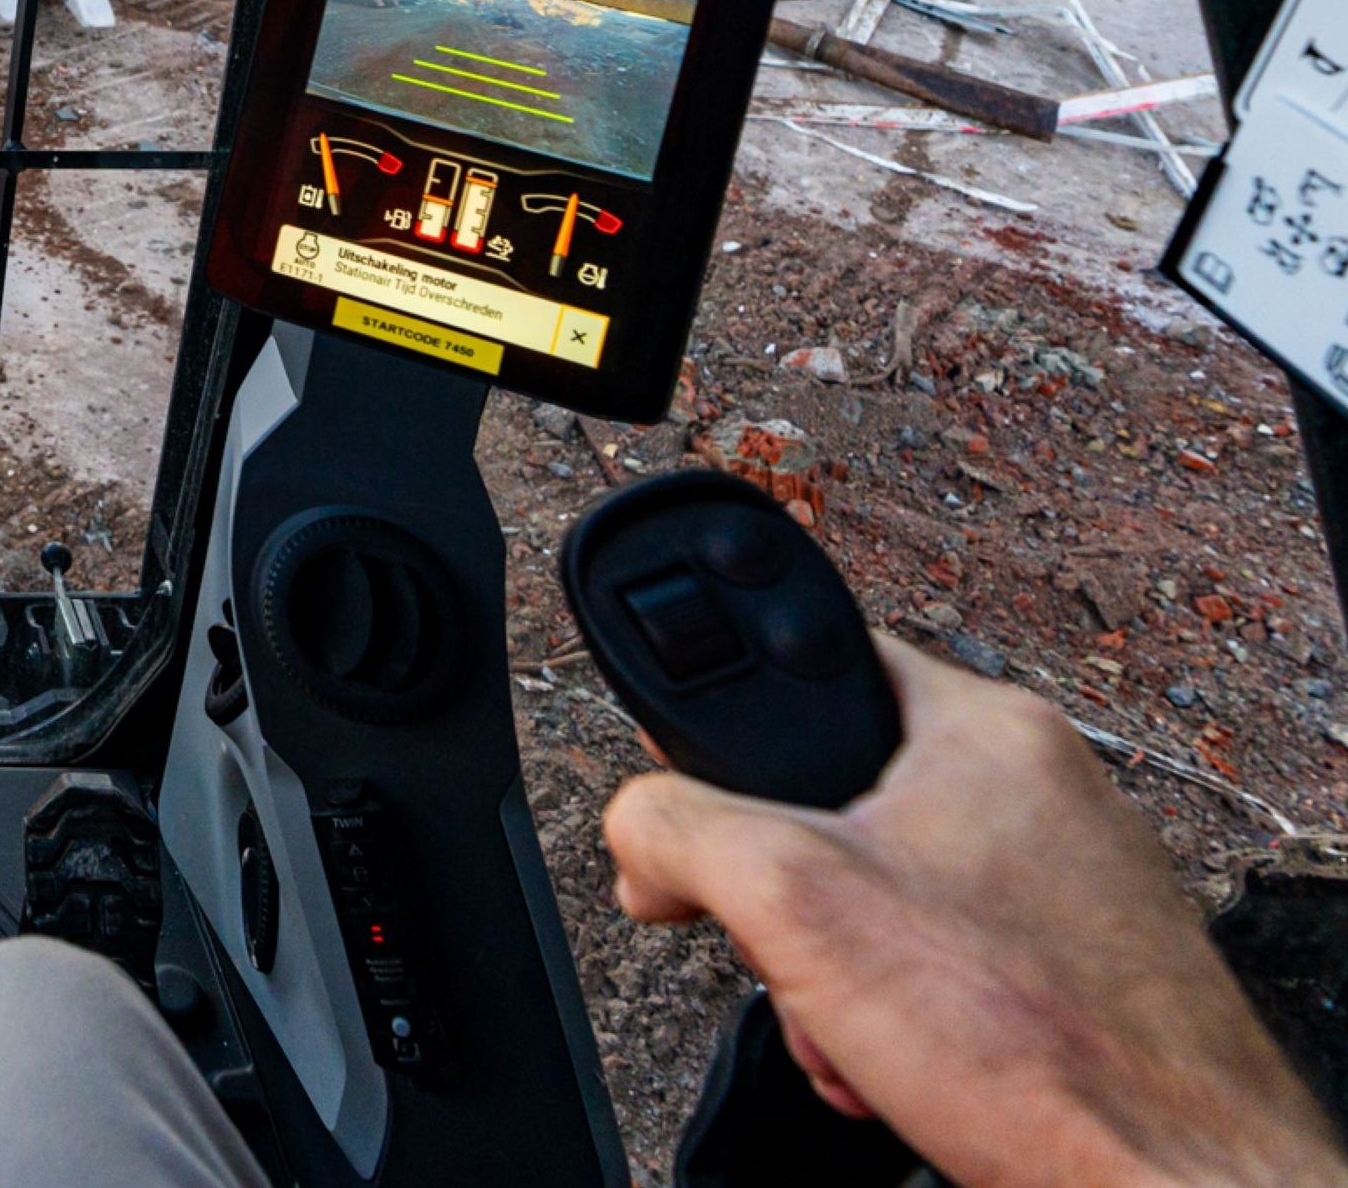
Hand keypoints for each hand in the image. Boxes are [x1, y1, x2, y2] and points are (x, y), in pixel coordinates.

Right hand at [603, 635, 1347, 1187]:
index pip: (819, 665)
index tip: (699, 795)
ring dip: (840, 980)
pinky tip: (903, 1069)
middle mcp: (1042, 793)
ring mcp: (1069, 885)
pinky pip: (947, 971)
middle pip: (840, 805)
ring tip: (856, 1032)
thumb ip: (681, 827)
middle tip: (792, 956)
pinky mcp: (1078, 970)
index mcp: (985, 732)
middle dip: (790, 905)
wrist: (1163, 1183)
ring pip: (888, 903)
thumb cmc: (1036, 1041)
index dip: (731, 729)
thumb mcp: (792, 899)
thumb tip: (639, 829)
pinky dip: (904, 1024)